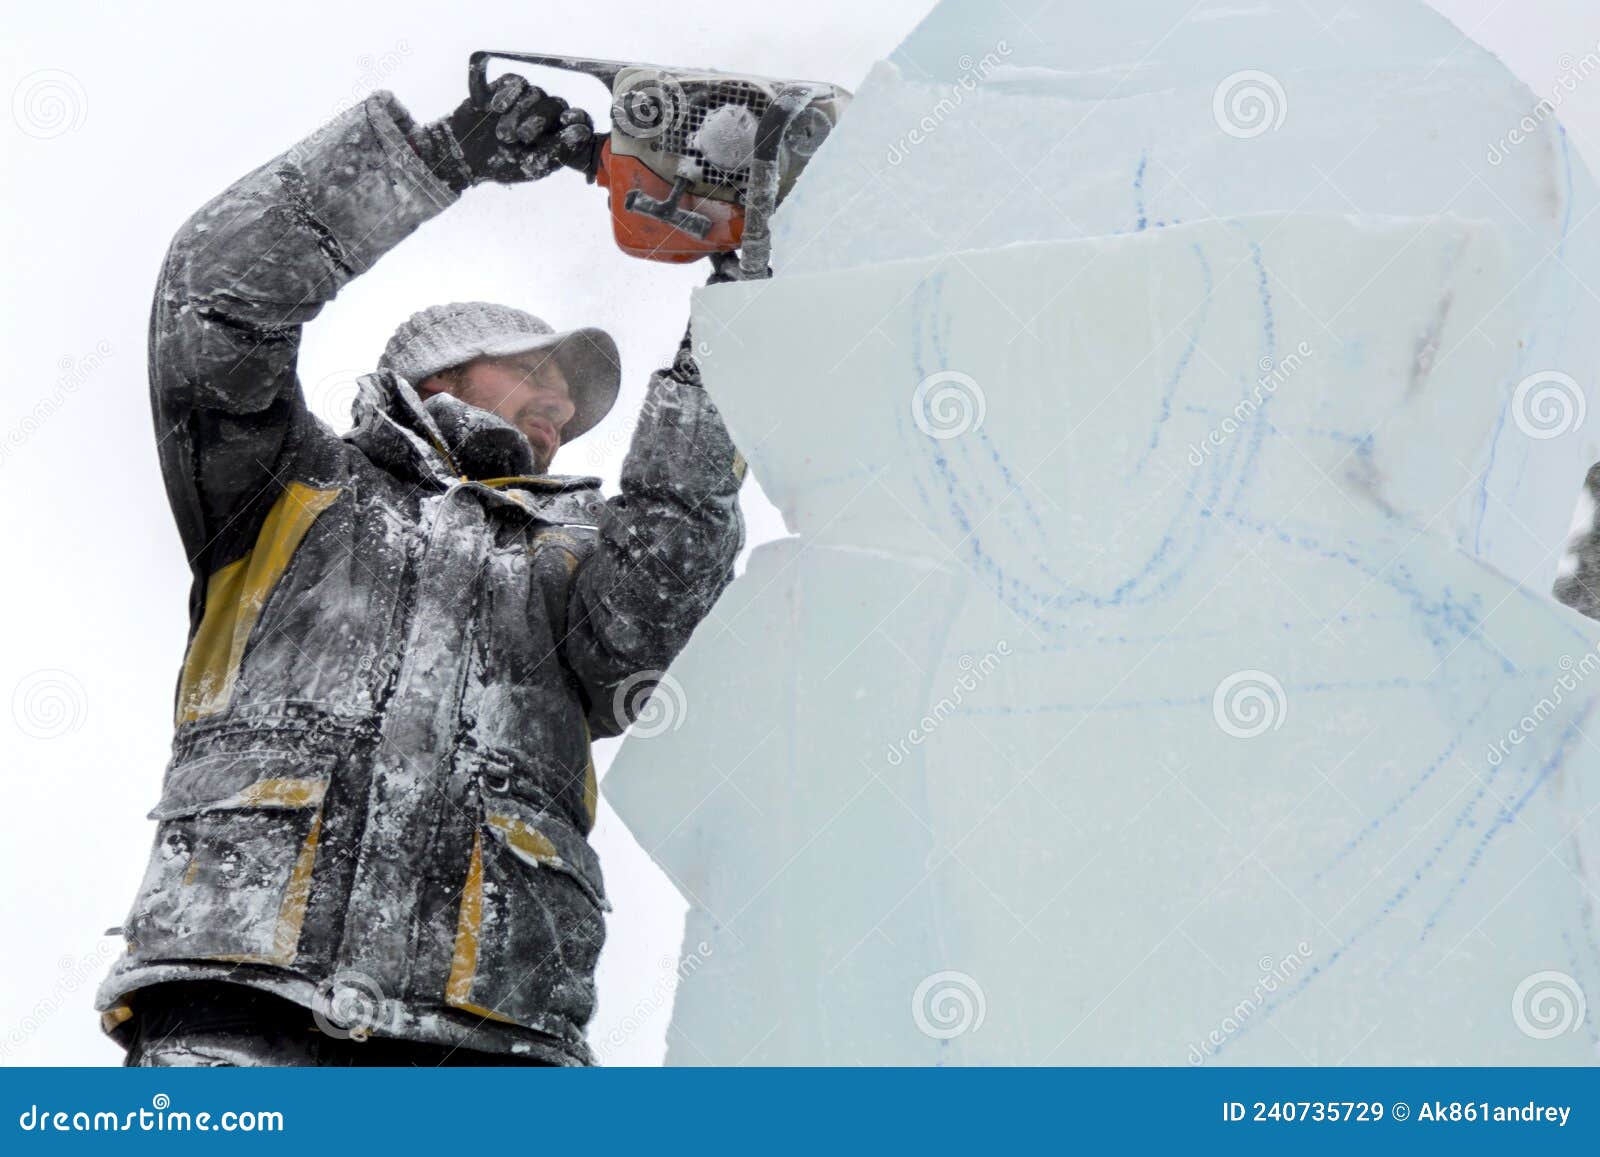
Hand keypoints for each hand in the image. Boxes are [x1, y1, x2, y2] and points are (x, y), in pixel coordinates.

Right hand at [445, 74, 595, 185]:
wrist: (466, 154)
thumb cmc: (503, 164)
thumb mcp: (533, 166)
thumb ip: (559, 150)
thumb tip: (583, 132)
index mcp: (557, 134)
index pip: (577, 119)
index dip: (576, 118)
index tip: (567, 123)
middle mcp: (546, 114)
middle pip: (556, 104)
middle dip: (539, 120)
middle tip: (523, 137)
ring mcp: (527, 99)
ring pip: (535, 93)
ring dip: (519, 113)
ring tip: (503, 133)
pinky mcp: (507, 87)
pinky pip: (516, 82)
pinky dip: (507, 95)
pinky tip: (496, 109)